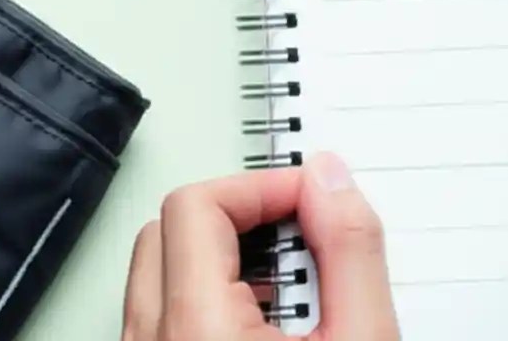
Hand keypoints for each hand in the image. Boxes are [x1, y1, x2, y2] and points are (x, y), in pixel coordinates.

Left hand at [121, 153, 400, 340]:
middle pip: (167, 230)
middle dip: (238, 218)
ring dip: (218, 261)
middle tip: (303, 234)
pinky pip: (159, 320)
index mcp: (195, 329)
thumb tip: (330, 180)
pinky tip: (267, 329)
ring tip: (291, 288)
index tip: (312, 199)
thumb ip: (350, 254)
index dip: (262, 187)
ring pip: (157, 275)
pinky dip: (206, 304)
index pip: (197, 205)